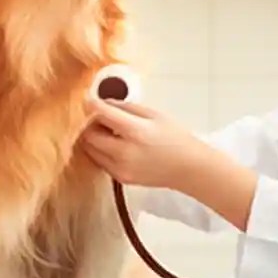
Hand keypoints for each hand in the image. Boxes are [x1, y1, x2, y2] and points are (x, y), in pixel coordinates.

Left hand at [79, 99, 204, 189]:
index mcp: (136, 131)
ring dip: (94, 137)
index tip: (88, 99)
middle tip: (101, 117)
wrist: (188, 169)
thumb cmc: (176, 139)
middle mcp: (124, 152)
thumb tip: (105, 103)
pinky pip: (99, 161)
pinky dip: (101, 151)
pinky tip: (116, 145)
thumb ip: (127, 107)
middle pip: (89, 134)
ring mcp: (121, 168)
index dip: (91, 104)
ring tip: (109, 132)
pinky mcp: (120, 178)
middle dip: (91, 123)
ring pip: (90, 149)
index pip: (102, 114)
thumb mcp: (155, 114)